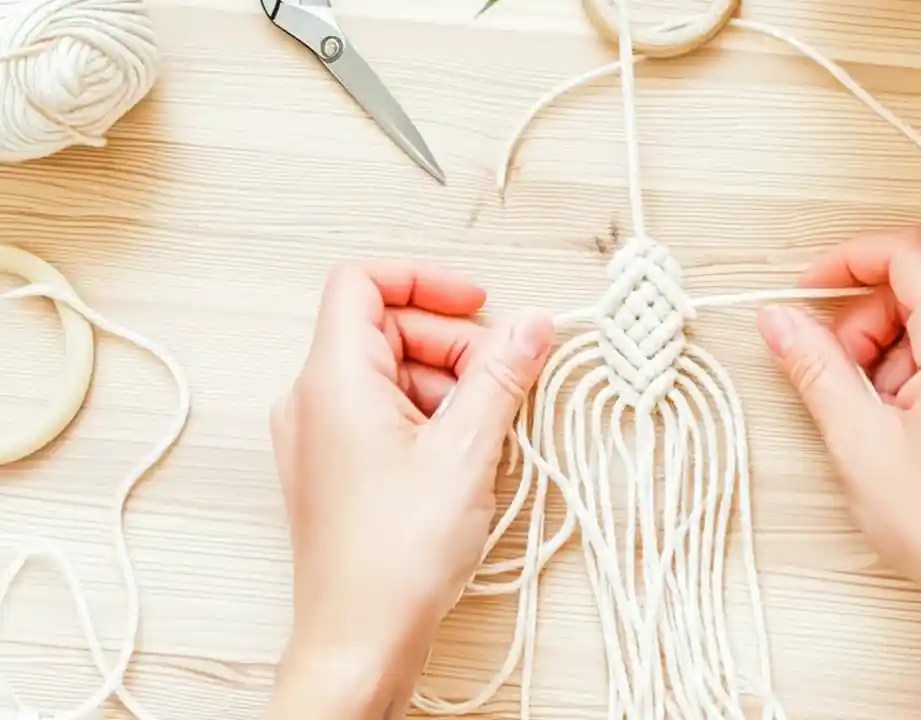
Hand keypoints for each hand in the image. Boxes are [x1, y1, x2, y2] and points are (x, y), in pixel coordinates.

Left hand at [266, 264, 551, 718]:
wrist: (359, 643)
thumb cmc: (394, 559)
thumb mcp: (468, 450)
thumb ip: (502, 375)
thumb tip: (530, 325)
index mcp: (332, 379)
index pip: (362, 283)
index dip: (425, 282)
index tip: (478, 306)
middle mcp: (311, 402)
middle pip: (385, 330)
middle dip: (451, 345)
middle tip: (501, 382)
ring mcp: (319, 439)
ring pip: (389, 376)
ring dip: (446, 388)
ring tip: (486, 436)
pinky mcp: (334, 472)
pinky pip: (382, 417)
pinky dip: (428, 422)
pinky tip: (464, 464)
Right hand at [756, 229, 920, 718]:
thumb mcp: (861, 444)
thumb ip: (815, 368)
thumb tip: (781, 322)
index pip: (910, 254)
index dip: (848, 260)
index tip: (809, 290)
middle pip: (920, 291)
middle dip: (866, 326)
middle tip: (843, 385)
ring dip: (891, 359)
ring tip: (880, 425)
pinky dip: (920, 378)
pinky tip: (908, 432)